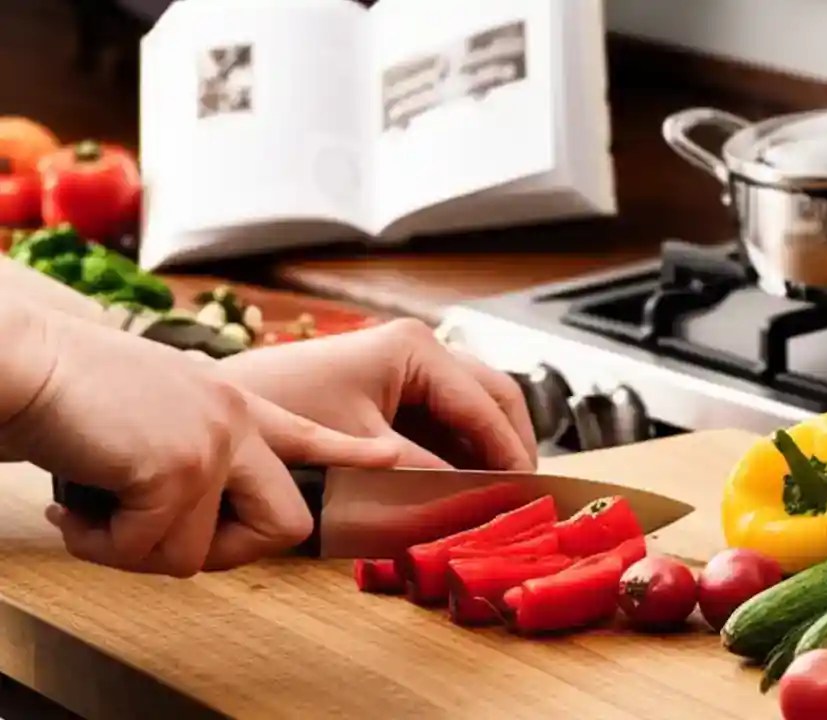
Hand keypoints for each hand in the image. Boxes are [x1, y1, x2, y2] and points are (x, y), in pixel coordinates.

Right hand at [0, 301, 399, 576]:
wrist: (19, 363)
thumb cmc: (68, 395)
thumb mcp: (152, 413)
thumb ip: (191, 454)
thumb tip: (187, 511)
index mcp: (233, 405)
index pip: (309, 434)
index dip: (349, 454)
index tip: (385, 458)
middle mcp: (238, 421)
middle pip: (283, 527)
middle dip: (223, 554)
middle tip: (156, 539)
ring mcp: (215, 441)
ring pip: (200, 555)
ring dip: (135, 549)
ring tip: (92, 509)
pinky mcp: (180, 466)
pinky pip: (151, 550)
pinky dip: (101, 546)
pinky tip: (72, 507)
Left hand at [216, 318, 536, 470]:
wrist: (225, 414)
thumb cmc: (284, 420)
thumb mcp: (363, 456)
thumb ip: (427, 476)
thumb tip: (478, 500)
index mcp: (416, 349)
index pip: (488, 405)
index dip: (511, 454)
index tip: (527, 496)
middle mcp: (418, 348)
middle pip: (493, 396)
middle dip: (511, 446)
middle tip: (523, 496)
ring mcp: (406, 366)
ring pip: (474, 406)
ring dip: (488, 448)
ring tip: (498, 495)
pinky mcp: (392, 389)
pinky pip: (446, 417)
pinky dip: (461, 449)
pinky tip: (464, 485)